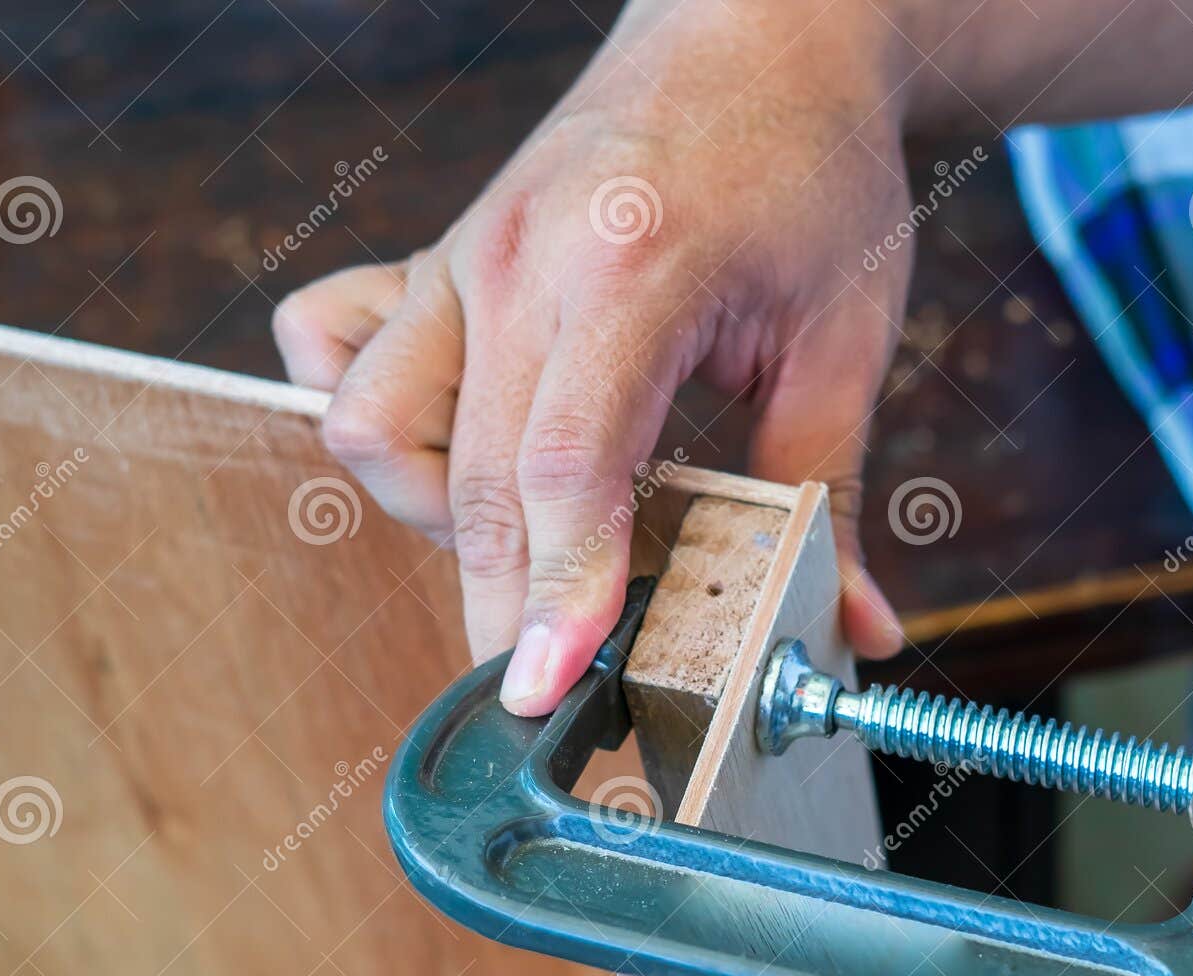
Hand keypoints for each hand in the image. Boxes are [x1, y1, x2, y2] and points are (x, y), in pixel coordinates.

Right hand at [272, 0, 914, 714]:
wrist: (756, 31)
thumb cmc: (808, 170)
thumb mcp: (844, 335)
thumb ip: (830, 492)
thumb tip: (858, 629)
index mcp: (633, 272)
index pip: (566, 463)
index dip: (558, 593)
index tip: (551, 693)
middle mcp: (517, 263)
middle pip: (467, 479)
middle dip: (502, 603)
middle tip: (553, 682)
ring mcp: (461, 255)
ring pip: (368, 423)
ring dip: (435, 512)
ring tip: (535, 525)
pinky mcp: (436, 255)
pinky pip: (334, 349)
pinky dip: (378, 423)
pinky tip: (466, 442)